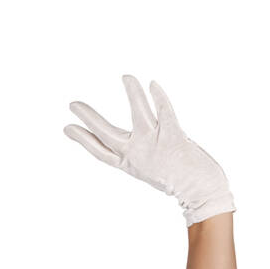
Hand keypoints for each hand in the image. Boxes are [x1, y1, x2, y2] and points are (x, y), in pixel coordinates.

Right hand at [63, 75, 235, 227]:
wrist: (203, 192)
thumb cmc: (177, 178)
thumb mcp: (148, 168)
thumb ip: (134, 152)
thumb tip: (122, 142)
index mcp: (130, 164)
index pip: (100, 152)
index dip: (83, 140)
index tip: (66, 128)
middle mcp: (139, 154)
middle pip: (107, 135)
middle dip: (89, 118)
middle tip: (73, 104)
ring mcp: (155, 145)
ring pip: (139, 114)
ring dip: (133, 94)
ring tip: (126, 76)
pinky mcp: (173, 138)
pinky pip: (165, 113)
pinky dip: (159, 97)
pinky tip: (152, 83)